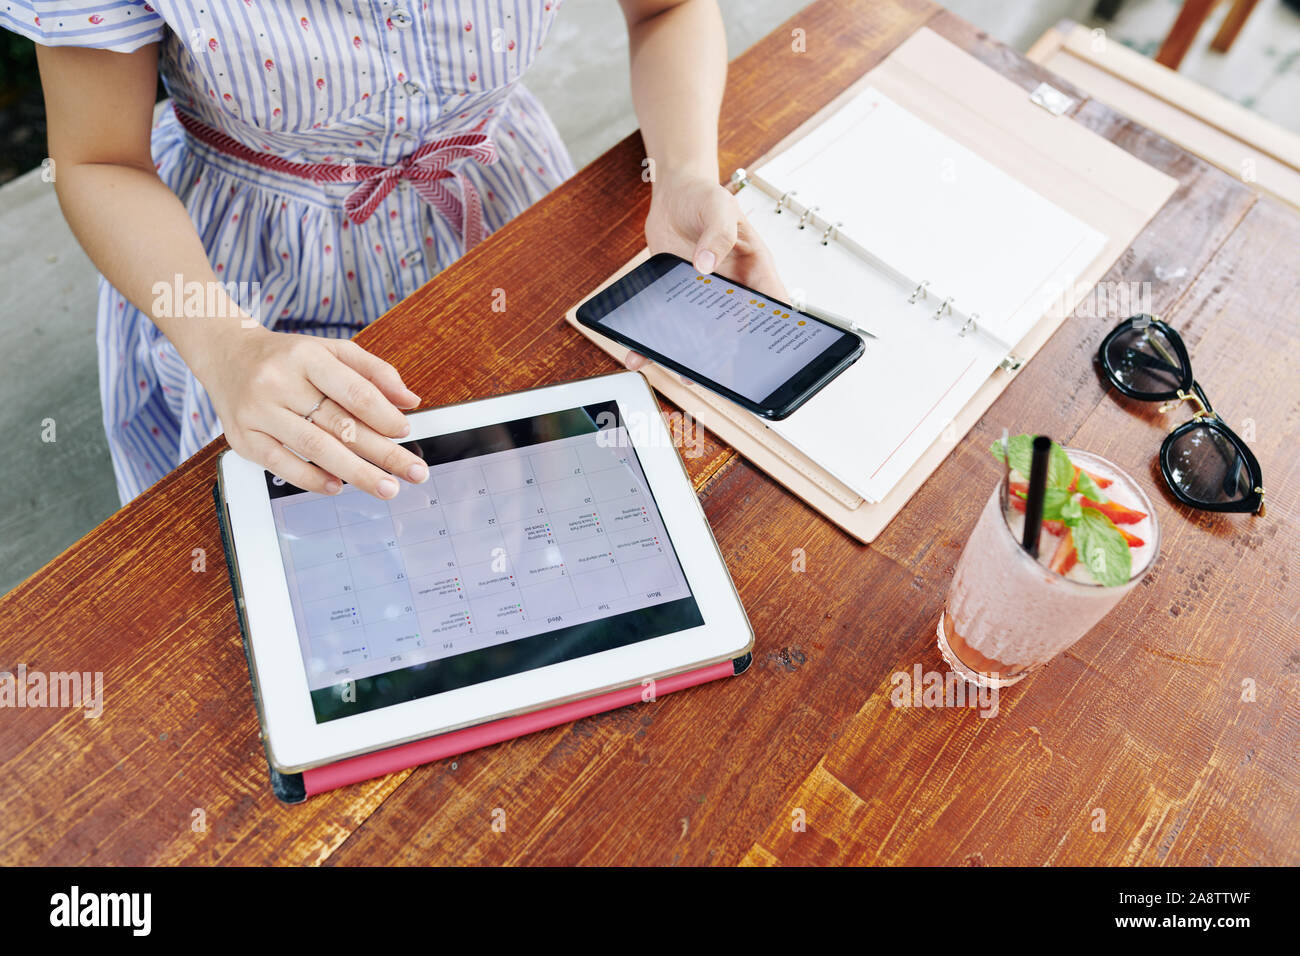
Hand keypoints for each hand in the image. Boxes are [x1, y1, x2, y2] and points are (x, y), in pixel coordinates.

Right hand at [197, 326, 428, 498]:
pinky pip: (281, 464)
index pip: (353, 391)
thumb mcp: (332, 350)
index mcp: (306, 356)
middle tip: (413, 472)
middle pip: (339, 424)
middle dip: (382, 453)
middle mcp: (278, 382)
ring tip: (386, 487)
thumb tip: (409, 401)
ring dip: (356, 472)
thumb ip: (374, 372)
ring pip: (315, 448)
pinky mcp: (242, 438)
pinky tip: (338, 486)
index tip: (405, 432)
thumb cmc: (288, 357)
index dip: (384, 415)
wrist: (227, 355)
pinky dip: (312, 479)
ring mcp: (258, 411)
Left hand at [628, 170, 788, 372]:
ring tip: (681, 371)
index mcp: (754, 269)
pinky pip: (671, 326)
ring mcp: (706, 298)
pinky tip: (641, 354)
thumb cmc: (704, 197)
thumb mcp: (717, 207)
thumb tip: (705, 266)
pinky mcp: (680, 300)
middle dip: (728, 353)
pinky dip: (655, 343)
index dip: (775, 330)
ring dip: (691, 355)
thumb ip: (717, 234)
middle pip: (738, 329)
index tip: (767, 352)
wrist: (672, 196)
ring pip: (703, 335)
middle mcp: (733, 289)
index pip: (773, 305)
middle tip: (716, 370)